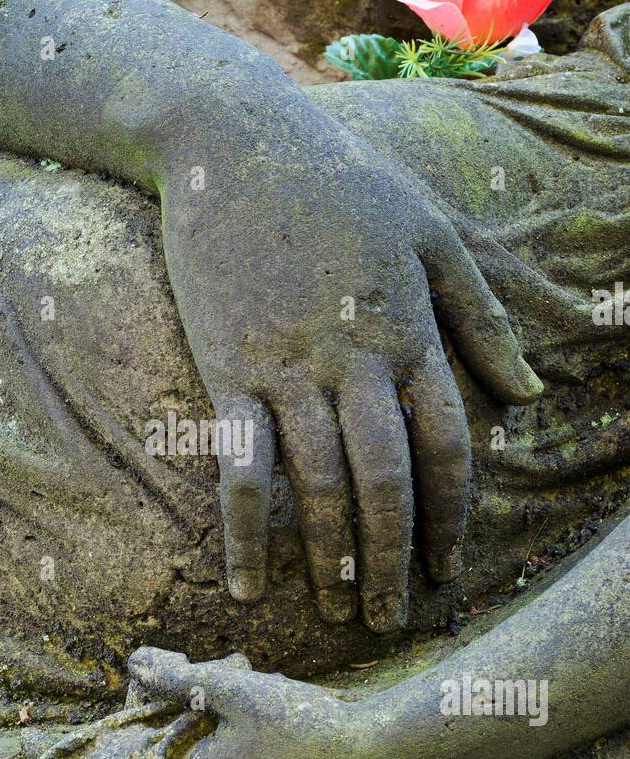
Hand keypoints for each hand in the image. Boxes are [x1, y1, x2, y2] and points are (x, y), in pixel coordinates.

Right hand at [158, 91, 541, 630]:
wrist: (234, 141)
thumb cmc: (340, 182)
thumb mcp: (432, 234)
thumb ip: (483, 316)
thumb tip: (533, 393)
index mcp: (410, 331)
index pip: (446, 446)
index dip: (453, 516)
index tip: (451, 569)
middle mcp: (354, 362)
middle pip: (385, 481)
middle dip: (395, 557)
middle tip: (396, 618)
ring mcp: (287, 368)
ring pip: (317, 484)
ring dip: (330, 557)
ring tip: (339, 611)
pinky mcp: (226, 369)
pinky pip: (238, 466)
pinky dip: (244, 530)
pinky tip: (248, 582)